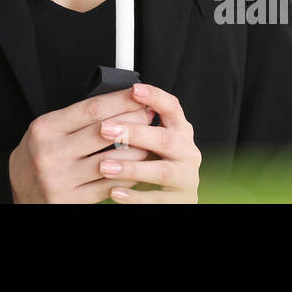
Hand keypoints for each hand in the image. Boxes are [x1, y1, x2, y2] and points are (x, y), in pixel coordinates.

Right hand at [8, 89, 156, 202]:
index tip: (138, 94)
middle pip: (103, 131)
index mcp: (45, 128)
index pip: (91, 109)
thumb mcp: (48, 129)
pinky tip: (137, 167)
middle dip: (133, 120)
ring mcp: (61, 179)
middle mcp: (51, 153)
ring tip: (148, 141)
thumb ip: (76, 118)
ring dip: (137, 150)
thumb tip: (116, 103)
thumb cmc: (38, 154)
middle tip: (149, 114)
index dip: (120, 100)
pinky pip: (108, 186)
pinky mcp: (70, 200)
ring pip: (111, 161)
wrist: (20, 189)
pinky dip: (127, 175)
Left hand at [98, 84, 200, 203]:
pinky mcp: (181, 201)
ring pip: (161, 171)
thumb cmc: (158, 160)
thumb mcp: (154, 140)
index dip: (155, 97)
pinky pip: (157, 200)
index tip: (134, 89)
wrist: (176, 196)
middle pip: (165, 139)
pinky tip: (114, 192)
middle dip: (134, 133)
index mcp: (180, 130)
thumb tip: (108, 103)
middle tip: (105, 129)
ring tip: (104, 166)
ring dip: (131, 168)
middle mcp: (188, 151)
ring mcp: (186, 177)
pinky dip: (135, 197)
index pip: (172, 107)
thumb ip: (140, 124)